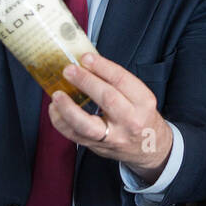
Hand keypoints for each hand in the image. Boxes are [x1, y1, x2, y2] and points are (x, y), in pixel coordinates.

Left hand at [47, 52, 172, 181]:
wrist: (150, 147)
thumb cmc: (142, 117)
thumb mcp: (140, 97)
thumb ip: (117, 82)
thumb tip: (87, 63)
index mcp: (143, 103)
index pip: (122, 81)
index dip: (103, 67)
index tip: (86, 58)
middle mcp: (131, 121)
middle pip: (107, 99)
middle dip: (85, 82)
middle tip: (69, 70)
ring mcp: (114, 137)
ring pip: (88, 125)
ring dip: (69, 108)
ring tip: (57, 94)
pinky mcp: (99, 146)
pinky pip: (75, 136)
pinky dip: (61, 122)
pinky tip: (55, 109)